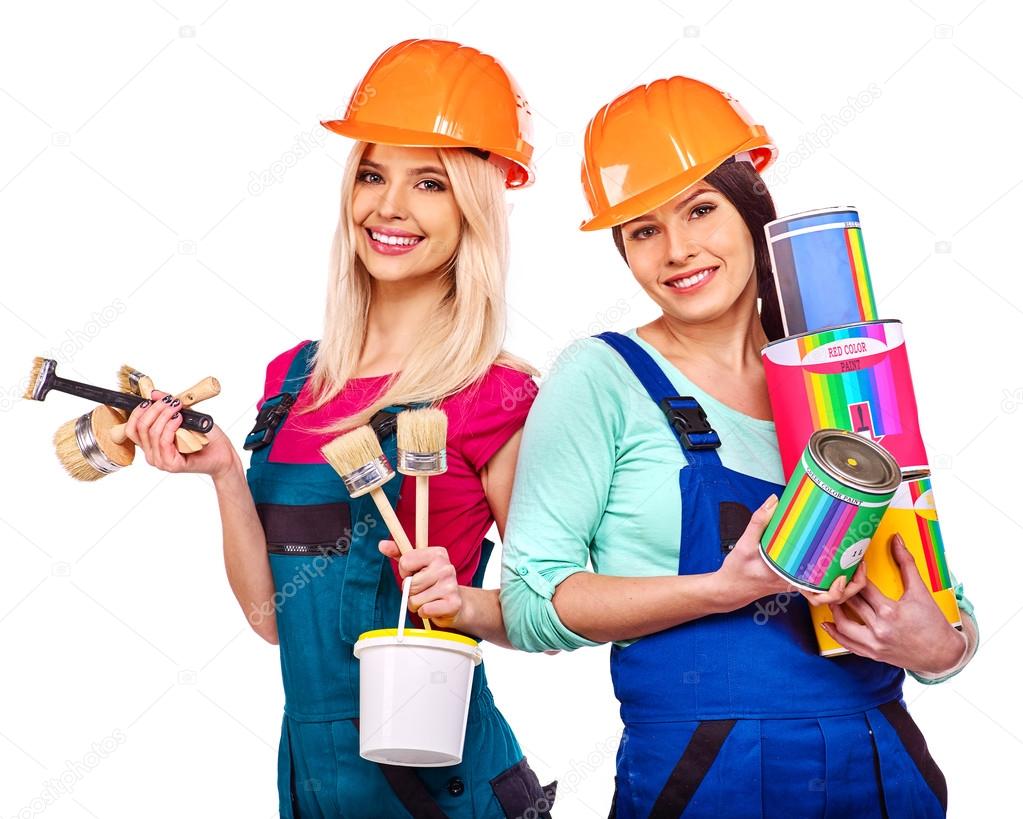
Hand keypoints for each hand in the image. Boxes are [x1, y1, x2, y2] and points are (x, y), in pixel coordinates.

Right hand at [124, 390, 236, 478]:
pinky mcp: (171, 464)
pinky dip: (170, 426)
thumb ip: (167, 407)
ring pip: (152, 433)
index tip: (151, 399)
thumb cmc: (205, 437)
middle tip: (169, 401)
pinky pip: (164, 441)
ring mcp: (160, 461)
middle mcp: (152, 454)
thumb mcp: (184, 416)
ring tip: (177, 407)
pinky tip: (179, 418)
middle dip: (154, 409)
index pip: (131, 428)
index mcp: (150, 444)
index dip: (138, 411)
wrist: (223, 453)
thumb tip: (154, 394)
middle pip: (140, 428)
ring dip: (164, 415)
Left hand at [378, 540, 461, 628]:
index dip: (405, 572)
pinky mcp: (453, 603)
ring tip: (428, 600)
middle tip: (422, 590)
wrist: (454, 604)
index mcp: (437, 553)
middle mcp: (447, 567)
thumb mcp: (415, 564)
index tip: (415, 574)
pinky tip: (434, 608)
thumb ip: (398, 553)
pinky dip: (424, 613)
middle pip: (410, 583)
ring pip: (414, 599)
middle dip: (410, 591)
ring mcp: (451, 585)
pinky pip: (424, 610)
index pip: (405, 562)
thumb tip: (381, 544)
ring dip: (416, 604)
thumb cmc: (430, 583)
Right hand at [717, 494, 867, 610]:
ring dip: (847, 582)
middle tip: (859, 562)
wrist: (729, 588)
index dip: (839, 587)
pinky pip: (820, 583)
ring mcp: (798, 584)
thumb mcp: (744, 545)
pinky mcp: (796, 580)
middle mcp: (797, 586)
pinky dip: (832, 577)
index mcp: (788, 581)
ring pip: (830, 592)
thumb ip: (759, 522)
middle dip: (852, 584)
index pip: (820, 594)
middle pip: (834, 596)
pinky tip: (836, 560)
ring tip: (854, 562)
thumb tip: (774, 501)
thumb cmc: (737, 571)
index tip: (846, 571)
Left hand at [820, 533, 967, 673]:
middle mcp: (879, 628)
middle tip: (832, 577)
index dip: (854, 573)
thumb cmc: (933, 622)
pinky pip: (848, 644)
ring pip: (844, 624)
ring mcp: (875, 643)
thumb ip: (906, 563)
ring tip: (831, 596)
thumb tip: (896, 538)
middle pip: (851, 603)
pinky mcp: (873, 654)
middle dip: (842, 589)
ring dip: (834, 609)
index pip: (863, 586)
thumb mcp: (921, 591)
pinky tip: (828, 623)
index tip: (847, 564)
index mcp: (890, 611)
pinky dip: (836, 634)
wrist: (944, 654)